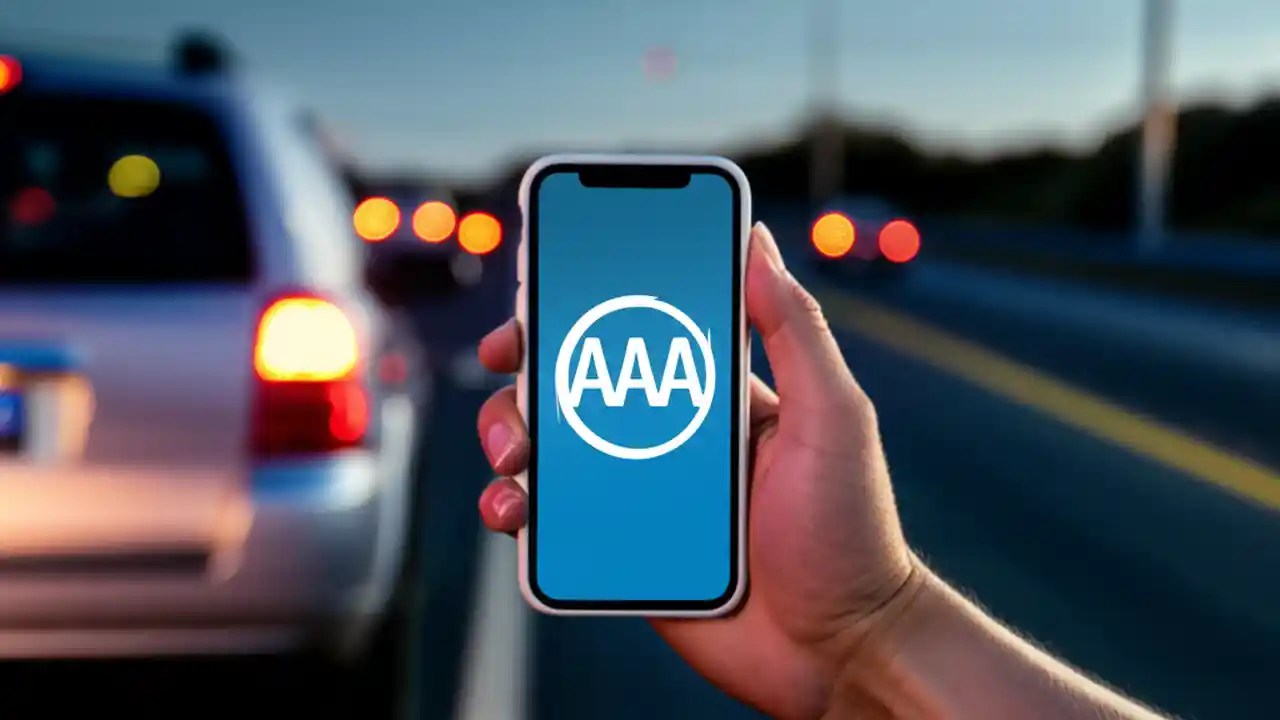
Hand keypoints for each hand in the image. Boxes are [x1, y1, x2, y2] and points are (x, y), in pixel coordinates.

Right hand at [475, 223, 920, 718]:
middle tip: (508, 367)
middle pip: (576, 385)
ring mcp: (640, 496)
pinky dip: (517, 508)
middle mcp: (670, 439)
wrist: (837, 651)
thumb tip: (758, 243)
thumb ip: (795, 330)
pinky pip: (551, 522)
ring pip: (550, 450)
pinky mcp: (620, 552)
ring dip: (510, 437)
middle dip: (528, 369)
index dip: (584, 306)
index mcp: (715, 397)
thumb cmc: (851, 531)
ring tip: (514, 457)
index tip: (541, 292)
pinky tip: (515, 510)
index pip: (638, 333)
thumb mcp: (834, 417)